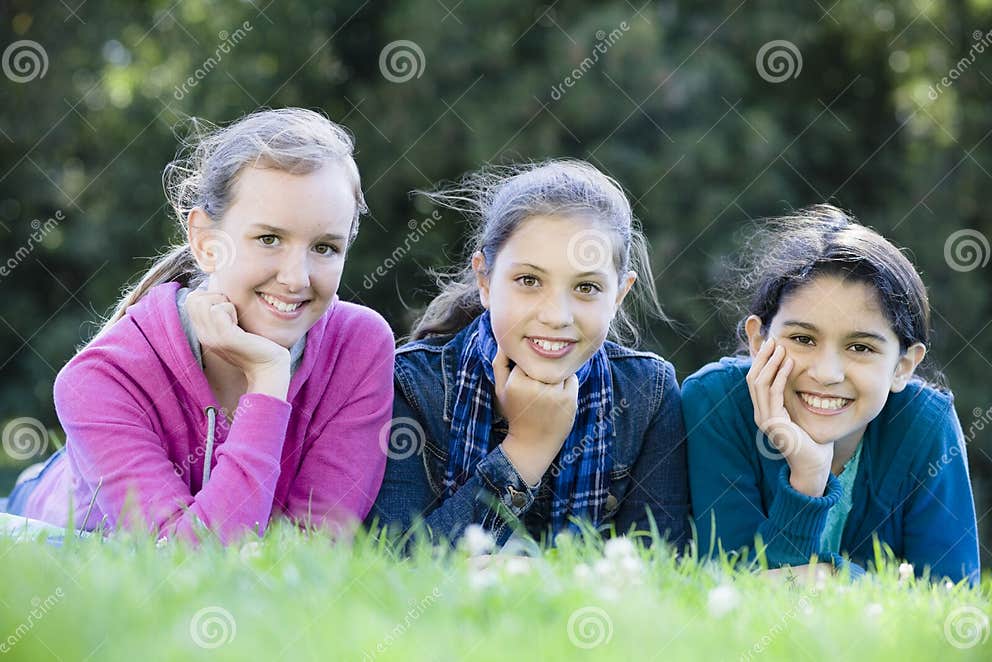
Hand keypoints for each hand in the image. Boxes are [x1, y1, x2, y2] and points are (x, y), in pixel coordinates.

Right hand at [185, 278, 289, 392]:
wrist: (269, 368)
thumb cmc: (257, 343)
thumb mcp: (234, 327)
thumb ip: (222, 313)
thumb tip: (221, 286)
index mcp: (203, 332)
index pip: (191, 300)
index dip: (211, 296)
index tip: (229, 309)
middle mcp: (203, 335)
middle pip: (193, 298)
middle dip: (215, 296)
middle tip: (233, 311)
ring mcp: (212, 337)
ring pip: (202, 302)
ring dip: (223, 303)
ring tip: (236, 317)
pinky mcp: (225, 337)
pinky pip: (217, 310)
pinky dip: (231, 310)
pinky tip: (241, 324)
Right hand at [493, 345, 578, 485]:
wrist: (533, 443)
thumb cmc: (516, 412)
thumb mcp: (500, 388)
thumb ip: (499, 362)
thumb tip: (507, 340)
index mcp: (516, 382)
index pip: (526, 358)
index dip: (527, 367)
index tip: (524, 382)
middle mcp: (535, 387)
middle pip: (543, 362)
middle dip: (542, 370)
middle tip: (537, 388)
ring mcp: (554, 393)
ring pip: (558, 368)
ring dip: (555, 376)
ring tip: (546, 394)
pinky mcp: (569, 399)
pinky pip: (571, 378)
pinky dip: (567, 383)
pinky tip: (557, 398)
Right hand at [747, 338, 832, 495]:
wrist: (813, 465)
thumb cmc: (812, 441)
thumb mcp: (800, 414)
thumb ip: (795, 398)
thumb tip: (801, 378)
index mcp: (764, 411)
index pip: (755, 380)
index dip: (761, 361)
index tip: (772, 344)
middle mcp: (760, 414)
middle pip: (753, 378)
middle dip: (762, 357)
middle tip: (774, 340)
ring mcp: (764, 419)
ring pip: (759, 383)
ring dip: (770, 363)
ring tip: (781, 348)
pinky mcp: (773, 423)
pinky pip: (773, 394)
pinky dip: (780, 376)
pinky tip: (789, 364)